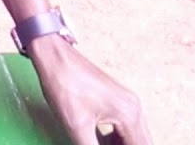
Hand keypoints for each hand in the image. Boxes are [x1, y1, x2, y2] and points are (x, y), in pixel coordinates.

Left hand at [28, 35, 152, 144]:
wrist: (53, 57)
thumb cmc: (64, 84)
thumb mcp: (77, 126)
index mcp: (129, 115)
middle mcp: (133, 107)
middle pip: (141, 142)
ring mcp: (126, 102)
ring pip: (133, 136)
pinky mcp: (116, 100)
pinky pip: (124, 127)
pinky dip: (116, 139)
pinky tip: (100, 143)